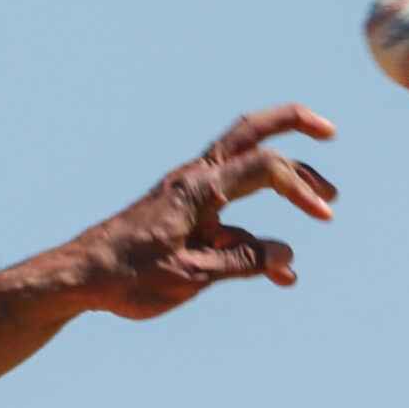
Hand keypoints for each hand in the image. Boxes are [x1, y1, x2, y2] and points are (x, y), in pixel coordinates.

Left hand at [58, 104, 337, 319]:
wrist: (78, 278)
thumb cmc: (126, 276)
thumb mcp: (190, 275)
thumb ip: (241, 263)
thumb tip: (286, 255)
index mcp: (198, 189)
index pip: (264, 167)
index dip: (300, 185)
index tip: (321, 214)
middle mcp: (195, 182)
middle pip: (251, 136)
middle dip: (293, 128)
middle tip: (330, 132)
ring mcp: (189, 198)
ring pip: (245, 174)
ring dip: (285, 185)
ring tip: (324, 207)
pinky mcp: (183, 220)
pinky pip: (230, 221)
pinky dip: (255, 238)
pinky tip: (279, 270)